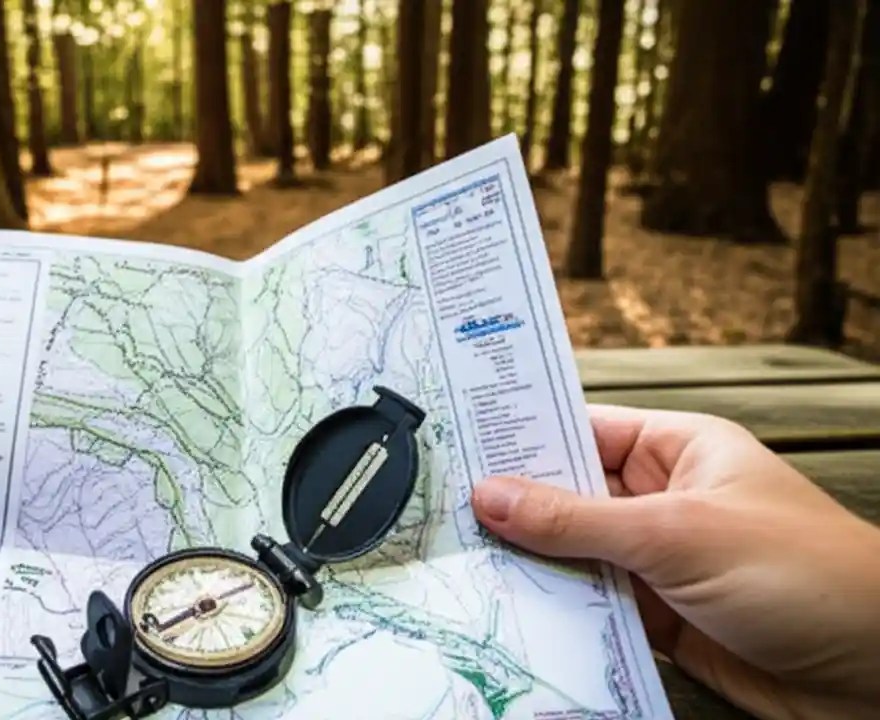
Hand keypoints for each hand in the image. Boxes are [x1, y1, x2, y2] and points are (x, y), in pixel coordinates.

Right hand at [471, 405, 879, 719]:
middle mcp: (666, 500)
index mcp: (680, 450)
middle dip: (514, 507)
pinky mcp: (662, 617)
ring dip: (531, 564)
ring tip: (464, 564)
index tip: (460, 443)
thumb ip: (577, 518)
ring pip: (575, 554)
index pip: (583, 430)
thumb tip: (493, 495)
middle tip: (444, 512)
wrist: (877, 673)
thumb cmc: (808, 575)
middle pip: (570, 495)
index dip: (523, 435)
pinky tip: (515, 611)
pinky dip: (558, 611)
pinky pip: (593, 606)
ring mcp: (662, 561)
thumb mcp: (677, 533)